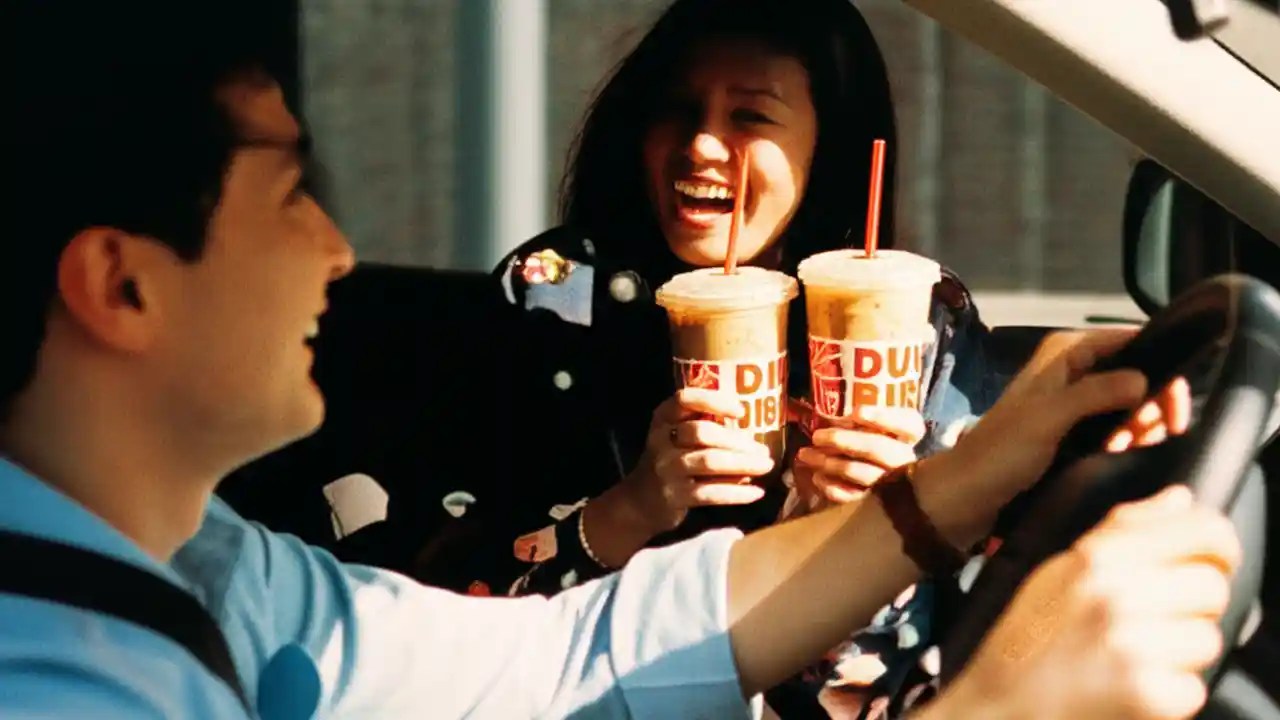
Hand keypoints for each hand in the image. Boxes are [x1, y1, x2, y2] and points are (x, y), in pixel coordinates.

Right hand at [619, 388, 773, 534]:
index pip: (684, 399)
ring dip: (743, 464)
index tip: (741, 411)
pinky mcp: (674, 496)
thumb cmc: (669, 462)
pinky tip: (757, 492)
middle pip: (702, 432)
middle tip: (763, 450)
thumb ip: (704, 427)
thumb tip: (751, 431)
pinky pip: (711, 493)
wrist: (639, 502)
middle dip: (738, 440)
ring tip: (765, 466)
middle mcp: (660, 441)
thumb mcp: (675, 437)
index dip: (714, 401)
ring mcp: (666, 469)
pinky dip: (737, 492)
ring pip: (710, 462)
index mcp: (662, 419)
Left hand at [793, 407, 924, 505]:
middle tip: (817, 436)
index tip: (857, 412)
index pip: (908, 423)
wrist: (884, 473)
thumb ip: (858, 420)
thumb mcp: (872, 422)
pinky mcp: (874, 501)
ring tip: (805, 454)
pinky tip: (817, 477)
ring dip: (829, 463)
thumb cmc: (874, 436)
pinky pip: (852, 496)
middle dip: (842, 440)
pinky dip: (831, 487)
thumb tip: (833, 423)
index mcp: (910, 434)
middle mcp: (904, 458)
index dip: (882, 418)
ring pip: (859, 472)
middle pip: (876, 449)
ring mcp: (891, 482)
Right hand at [942, 485, 1240, 719]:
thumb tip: (1178, 500)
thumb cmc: (1023, 643)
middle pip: (1211, 586)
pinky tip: (1131, 686)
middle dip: (1193, 606)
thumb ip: (1121, 530)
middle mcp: (1116, 595)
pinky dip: (1169, 693)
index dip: (1218, 544)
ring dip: (1181, 653)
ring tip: (1137, 657)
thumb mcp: (1057, 571)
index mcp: (1095, 558)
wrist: (996, 710)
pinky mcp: (1147, 694)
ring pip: (1206, 638)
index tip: (1213, 557)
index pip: (1201, 530)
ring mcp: (1133, 646)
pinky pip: (1193, 686)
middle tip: (1156, 622)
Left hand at [948, 328, 1190, 514]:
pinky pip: (1118, 427)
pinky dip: (1128, 441)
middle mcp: (1073, 369)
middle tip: (1162, 433)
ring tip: (1133, 448)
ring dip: (1143, 425)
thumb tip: (1143, 380)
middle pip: (1138, 372)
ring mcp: (1075, 401)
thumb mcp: (1048, 418)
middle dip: (1155, 402)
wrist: (967, 495)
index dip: (1161, 361)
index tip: (1178, 401)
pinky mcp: (1076, 431)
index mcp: (1066, 353)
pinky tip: (1124, 456)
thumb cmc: (999, 454)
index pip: (1129, 339)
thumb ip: (1094, 393)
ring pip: (1132, 403)